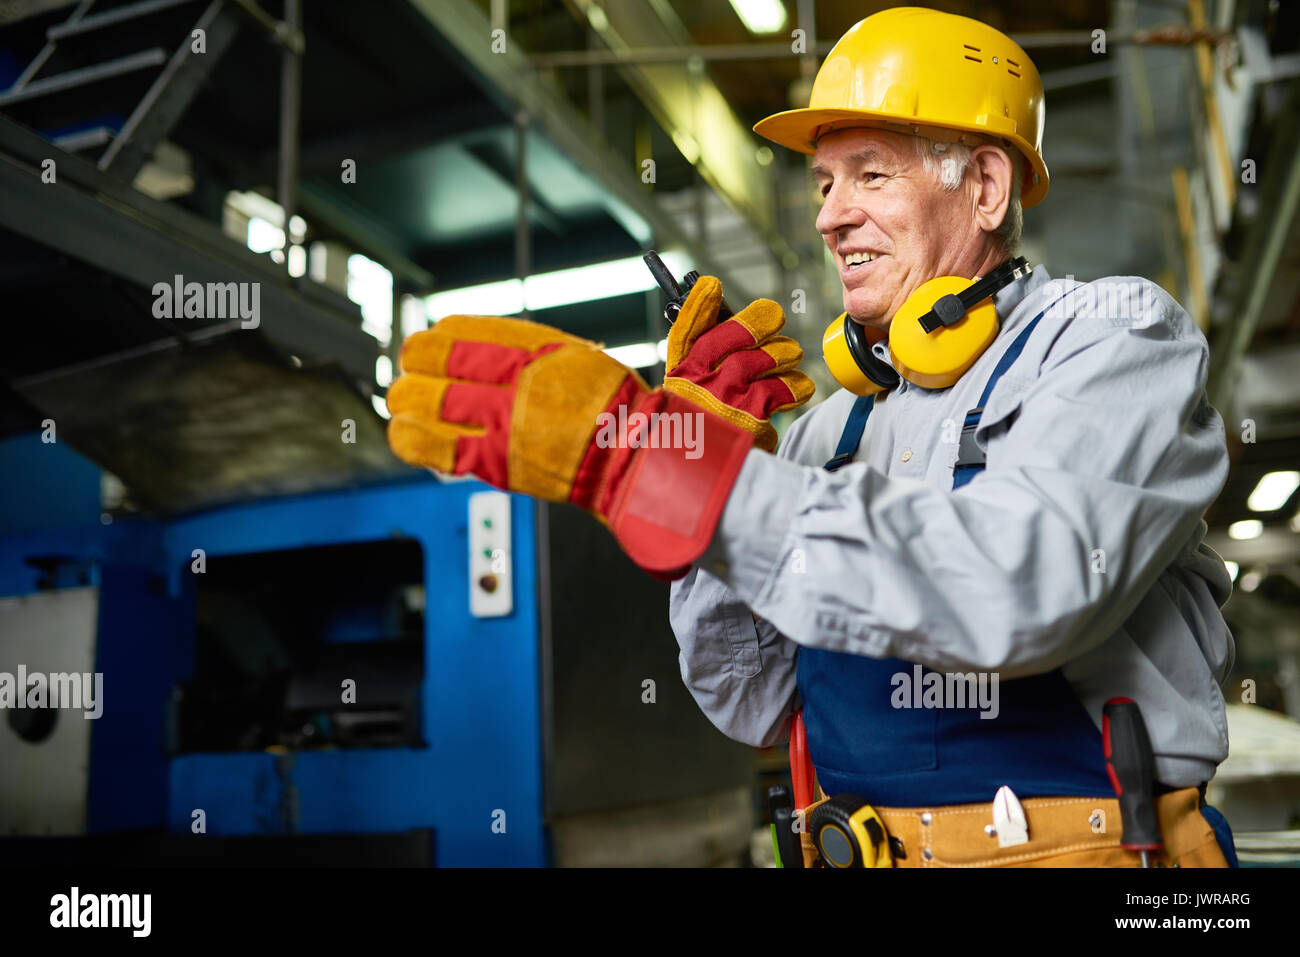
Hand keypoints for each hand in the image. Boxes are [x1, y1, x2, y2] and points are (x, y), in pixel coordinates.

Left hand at [386, 315, 754, 575]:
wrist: (632, 456)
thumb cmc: (610, 407)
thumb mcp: (575, 355)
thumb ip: (527, 349)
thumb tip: (478, 343)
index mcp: (537, 351)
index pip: (465, 333)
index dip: (436, 336)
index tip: (427, 340)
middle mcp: (516, 384)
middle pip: (439, 365)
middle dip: (414, 365)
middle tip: (407, 369)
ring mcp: (505, 424)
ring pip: (430, 404)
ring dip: (406, 399)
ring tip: (401, 399)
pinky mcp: (498, 463)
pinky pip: (439, 449)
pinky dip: (413, 439)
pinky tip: (402, 432)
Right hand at [663, 276, 813, 451]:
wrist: (705, 480)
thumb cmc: (702, 437)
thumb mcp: (691, 402)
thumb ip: (702, 367)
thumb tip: (720, 322)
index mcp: (680, 377)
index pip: (686, 332)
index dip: (698, 306)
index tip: (711, 286)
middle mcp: (699, 384)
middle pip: (735, 336)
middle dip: (760, 322)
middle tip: (775, 319)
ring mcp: (725, 398)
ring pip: (764, 358)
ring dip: (783, 354)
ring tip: (789, 357)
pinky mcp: (752, 416)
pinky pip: (782, 388)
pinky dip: (795, 385)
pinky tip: (797, 387)